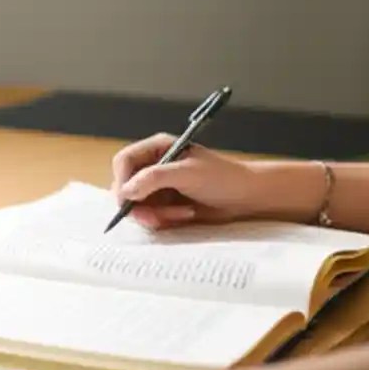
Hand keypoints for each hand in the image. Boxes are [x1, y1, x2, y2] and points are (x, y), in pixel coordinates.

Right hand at [111, 132, 265, 229]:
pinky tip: (185, 215)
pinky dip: (164, 220)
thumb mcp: (187, 173)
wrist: (246, 197)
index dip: (122, 180)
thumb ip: (154, 178)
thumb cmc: (222, 177)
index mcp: (157, 149)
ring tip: (181, 214)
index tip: (128, 200)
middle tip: (156, 218)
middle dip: (139, 205)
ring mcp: (158, 187)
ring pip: (137, 205)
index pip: (124, 161)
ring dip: (155, 215)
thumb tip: (125, 191)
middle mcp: (154, 166)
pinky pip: (150, 216)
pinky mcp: (165, 205)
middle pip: (126, 187)